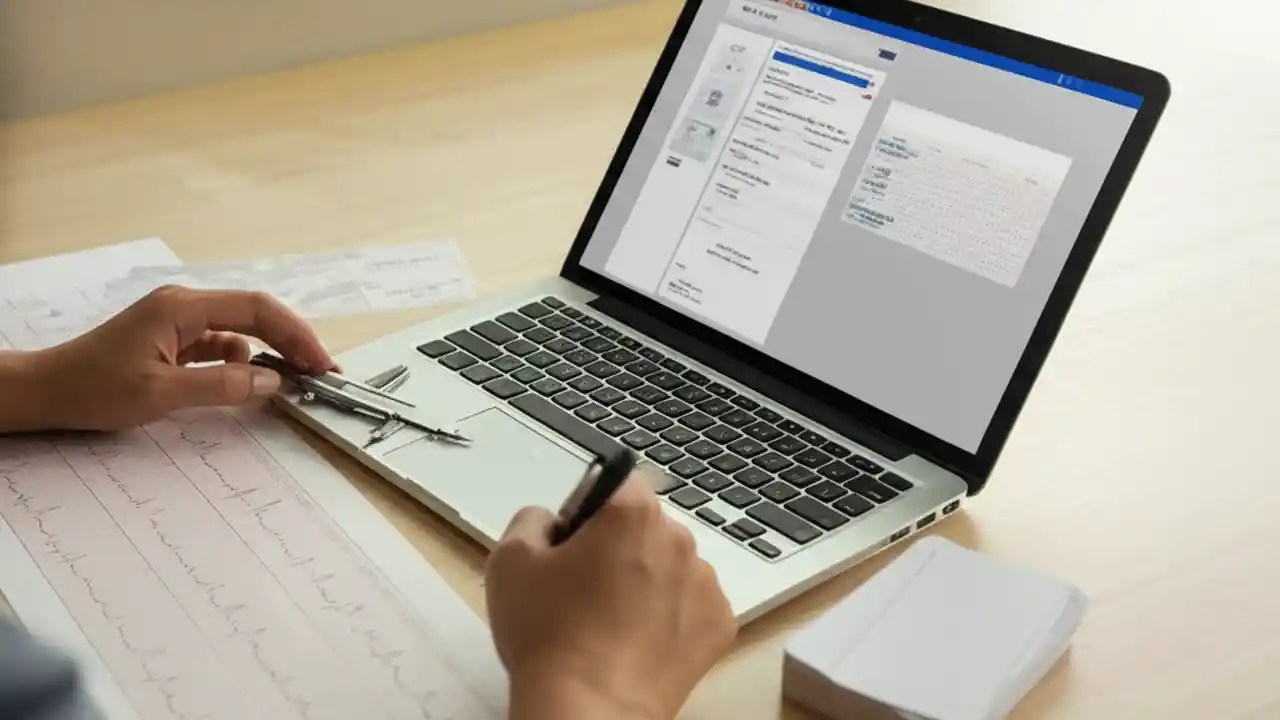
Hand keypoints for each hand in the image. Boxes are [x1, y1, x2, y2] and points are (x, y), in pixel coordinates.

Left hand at [11, 285, 332, 431]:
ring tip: (294, 381)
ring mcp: (179, 322)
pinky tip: (252, 384)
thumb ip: (222, 386)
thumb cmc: (91, 388)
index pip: (257, 309)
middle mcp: (184, 306)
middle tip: (320, 372)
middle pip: (255, 315)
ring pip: (241, 331)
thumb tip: (272, 383)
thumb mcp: (161, 394)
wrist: (44, 392)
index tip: (319, 362)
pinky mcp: (173, 341)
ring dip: (270, 354)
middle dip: (292, 341)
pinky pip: (221, 346)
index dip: (295, 334)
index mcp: (182, 307)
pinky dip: (243, 364)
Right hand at [485, 468, 736, 719]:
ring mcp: (705, 582)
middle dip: (621, 546)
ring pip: (672, 565)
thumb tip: (554, 519)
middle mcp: (678, 538)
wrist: (589, 710)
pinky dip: (672, 616)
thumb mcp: (509, 560)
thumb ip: (533, 518)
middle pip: (646, 525)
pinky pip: (693, 604)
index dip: (590, 508)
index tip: (573, 544)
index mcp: (631, 512)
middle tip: (585, 590)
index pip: (618, 481)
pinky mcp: (719, 623)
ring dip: (649, 581)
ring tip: (612, 622)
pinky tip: (640, 640)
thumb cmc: (548, 635)